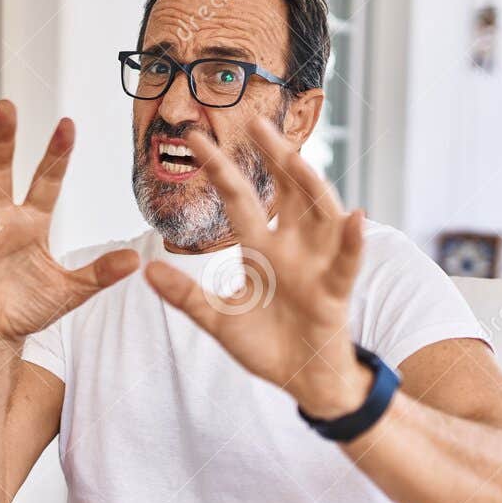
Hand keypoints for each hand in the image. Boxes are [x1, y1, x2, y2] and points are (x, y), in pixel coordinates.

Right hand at [0, 101, 137, 356]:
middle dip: (2, 139)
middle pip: (0, 171)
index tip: (68, 123)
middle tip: (5, 104)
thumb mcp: (70, 292)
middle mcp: (0, 218)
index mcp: (32, 222)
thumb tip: (135, 261)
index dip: (56, 154)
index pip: (47, 181)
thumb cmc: (30, 309)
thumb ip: (98, 274)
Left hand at [144, 117, 370, 418]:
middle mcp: (291, 246)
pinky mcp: (334, 290)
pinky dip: (354, 242)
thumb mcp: (217, 319)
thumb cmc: (266, 344)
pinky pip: (347, 262)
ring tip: (295, 157)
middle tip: (257, 122)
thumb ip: (185, 296)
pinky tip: (356, 217)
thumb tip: (145, 272)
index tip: (195, 137)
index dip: (219, 168)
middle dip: (274, 157)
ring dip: (310, 184)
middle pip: (285, 190)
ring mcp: (316, 264)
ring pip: (318, 213)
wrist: (299, 379)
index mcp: (261, 248)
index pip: (238, 198)